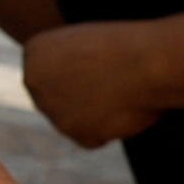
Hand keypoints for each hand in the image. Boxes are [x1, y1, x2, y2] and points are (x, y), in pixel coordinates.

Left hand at [18, 19, 165, 149]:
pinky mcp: (72, 132)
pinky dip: (106, 131)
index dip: (80, 74)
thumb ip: (64, 65)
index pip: (49, 76)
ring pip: (73, 121)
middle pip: (57, 100)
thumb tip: (63, 94)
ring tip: (120, 91)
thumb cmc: (127, 46)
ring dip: (95, 114)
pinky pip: (89, 138)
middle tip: (111, 82)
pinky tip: (121, 109)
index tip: (99, 63)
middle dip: (83, 97)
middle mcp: (32, 80)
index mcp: (33, 52)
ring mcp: (50, 108)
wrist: (151, 62)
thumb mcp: (85, 45)